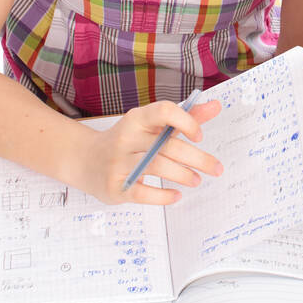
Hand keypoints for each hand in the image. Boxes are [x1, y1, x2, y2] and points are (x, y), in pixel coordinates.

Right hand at [75, 98, 223, 204]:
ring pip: (158, 167)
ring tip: (196, 180)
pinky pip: (143, 193)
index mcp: (138, 118)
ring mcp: (119, 162)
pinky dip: (163, 196)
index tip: (200, 136)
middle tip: (216, 168)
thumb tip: (216, 106)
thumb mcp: (152, 125)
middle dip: (198, 159)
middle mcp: (127, 137)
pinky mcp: (115, 186)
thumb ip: (185, 117)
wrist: (85, 160)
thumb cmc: (129, 140)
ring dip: (183, 175)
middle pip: (168, 145)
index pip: (164, 111)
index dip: (186, 121)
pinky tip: (175, 195)